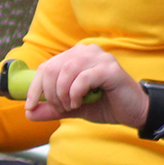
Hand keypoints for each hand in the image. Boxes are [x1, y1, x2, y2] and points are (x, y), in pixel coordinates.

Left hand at [23, 44, 148, 127]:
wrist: (135, 112)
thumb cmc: (106, 105)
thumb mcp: (73, 107)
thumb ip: (52, 108)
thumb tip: (29, 113)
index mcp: (76, 56)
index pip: (46, 67)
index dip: (34, 88)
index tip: (29, 106)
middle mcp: (87, 51)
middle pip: (53, 67)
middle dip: (50, 93)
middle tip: (60, 108)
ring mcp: (99, 57)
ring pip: (66, 71)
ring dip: (63, 94)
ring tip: (71, 106)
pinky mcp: (109, 68)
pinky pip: (82, 78)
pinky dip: (75, 93)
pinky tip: (80, 102)